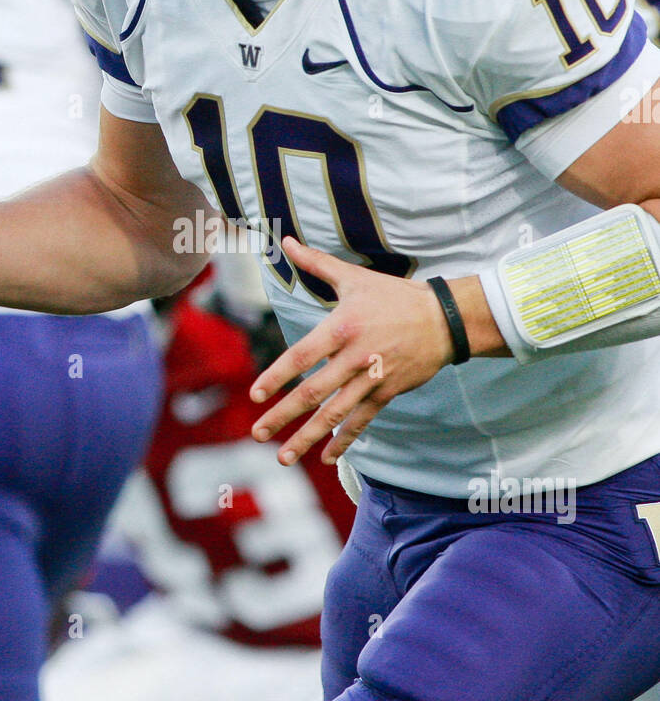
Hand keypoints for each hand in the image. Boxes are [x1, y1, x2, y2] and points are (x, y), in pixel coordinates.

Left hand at [249, 237, 455, 466]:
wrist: (444, 319)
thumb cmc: (394, 296)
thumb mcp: (354, 278)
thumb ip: (316, 263)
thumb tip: (285, 242)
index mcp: (342, 328)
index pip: (302, 356)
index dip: (277, 377)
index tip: (255, 395)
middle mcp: (355, 357)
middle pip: (313, 392)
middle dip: (283, 416)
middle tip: (257, 434)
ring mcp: (372, 379)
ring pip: (335, 414)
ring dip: (308, 437)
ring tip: (283, 457)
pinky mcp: (387, 393)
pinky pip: (362, 421)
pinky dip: (344, 440)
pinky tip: (326, 458)